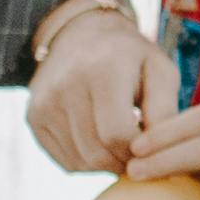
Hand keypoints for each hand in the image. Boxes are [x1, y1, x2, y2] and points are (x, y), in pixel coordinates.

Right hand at [25, 0, 173, 175]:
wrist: (81, 34)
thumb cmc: (131, 58)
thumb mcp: (159, 71)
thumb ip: (165, 110)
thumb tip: (162, 154)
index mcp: (102, 68)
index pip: (118, 134)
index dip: (139, 152)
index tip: (151, 146)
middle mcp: (66, 84)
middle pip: (97, 152)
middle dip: (123, 162)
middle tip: (139, 155)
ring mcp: (44, 101)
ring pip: (80, 162)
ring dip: (106, 165)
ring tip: (121, 147)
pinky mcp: (33, 117)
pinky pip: (65, 161)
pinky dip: (87, 162)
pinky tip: (99, 142)